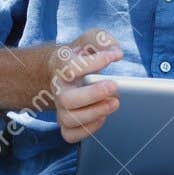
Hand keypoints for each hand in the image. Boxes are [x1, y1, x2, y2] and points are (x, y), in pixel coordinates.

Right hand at [45, 27, 122, 143]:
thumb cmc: (82, 55)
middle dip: (93, 95)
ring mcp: (60, 107)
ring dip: (94, 113)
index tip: (113, 57)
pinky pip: (70, 134)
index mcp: (61, 65)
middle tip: (114, 86)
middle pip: (67, 100)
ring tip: (114, 102)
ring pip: (69, 119)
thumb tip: (115, 52)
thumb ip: (102, 39)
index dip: (93, 63)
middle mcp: (58, 88)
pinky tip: (102, 117)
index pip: (70, 67)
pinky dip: (87, 130)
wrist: (65, 71)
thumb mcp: (90, 40)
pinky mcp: (66, 122)